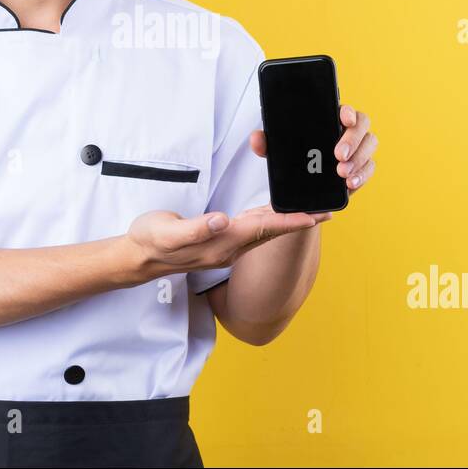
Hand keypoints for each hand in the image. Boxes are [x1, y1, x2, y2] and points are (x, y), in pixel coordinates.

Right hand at [123, 205, 331, 283]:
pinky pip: (254, 231)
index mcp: (220, 243)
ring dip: (289, 222)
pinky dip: (271, 221)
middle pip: (272, 232)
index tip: (315, 216)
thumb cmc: (150, 241)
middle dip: (300, 221)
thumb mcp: (166, 232)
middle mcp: (229, 248)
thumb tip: (223, 221)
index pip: (262, 229)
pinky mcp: (221, 242)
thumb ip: (195, 228)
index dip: (290, 222)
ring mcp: (226, 248)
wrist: (139, 258)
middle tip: (328, 211)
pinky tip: (277, 215)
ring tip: (312, 212)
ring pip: (265, 232)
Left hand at [249, 103, 376, 195]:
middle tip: (338, 155)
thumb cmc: (293, 156)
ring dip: (358, 159)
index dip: (347, 111)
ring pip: (369, 146)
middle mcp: (348, 130)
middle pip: (362, 125)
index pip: (344, 108)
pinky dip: (362, 175)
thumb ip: (267, 143)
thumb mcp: (278, 150)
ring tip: (342, 173)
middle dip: (352, 140)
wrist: (301, 182)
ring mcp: (358, 148)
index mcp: (330, 118)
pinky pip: (369, 168)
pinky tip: (350, 183)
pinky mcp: (361, 167)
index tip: (344, 118)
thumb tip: (256, 139)